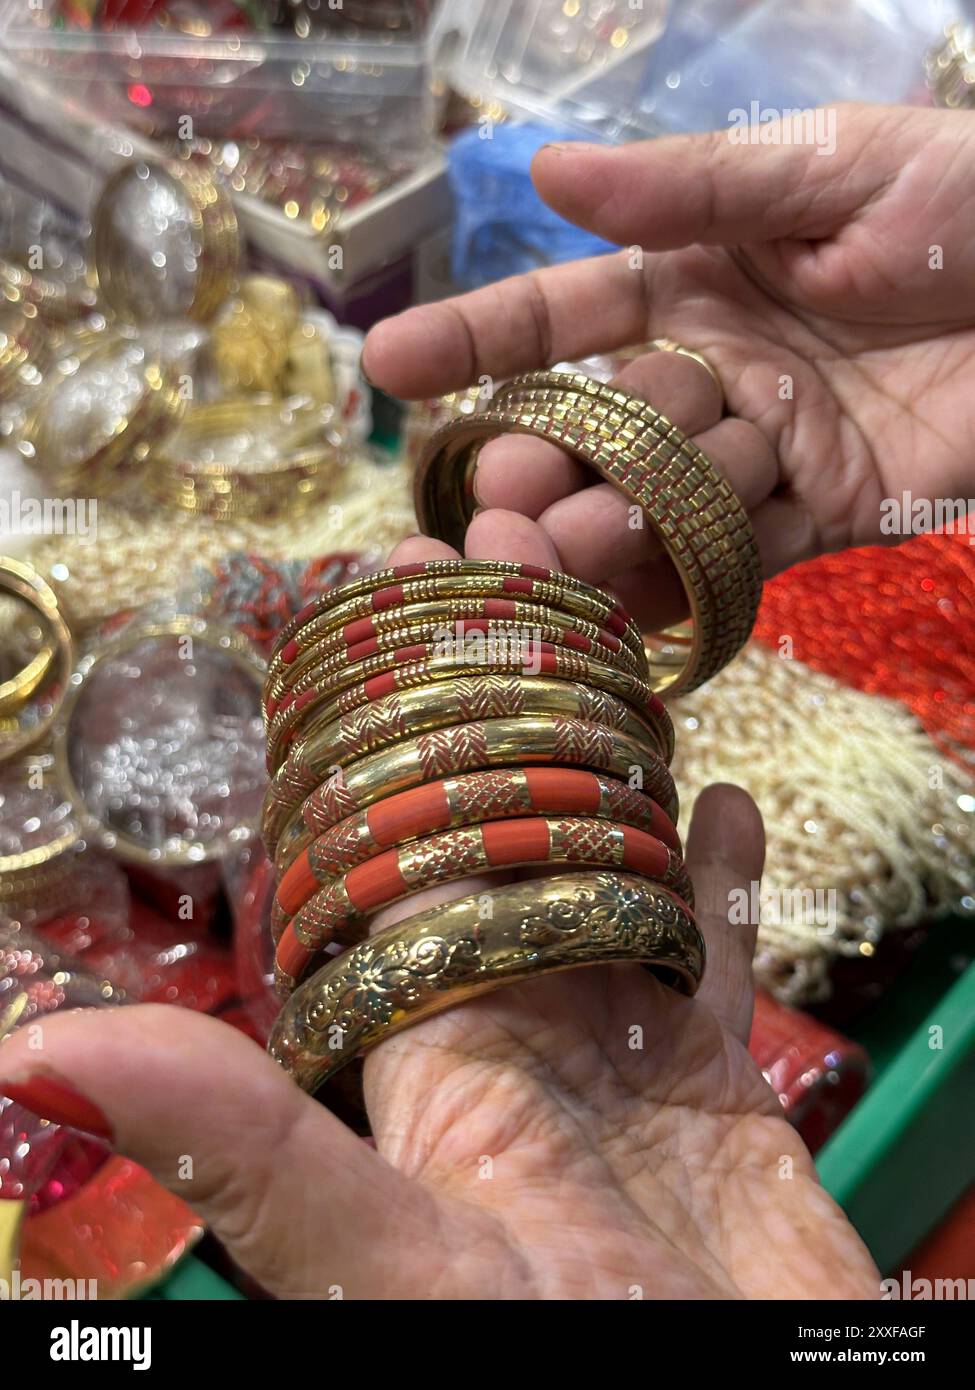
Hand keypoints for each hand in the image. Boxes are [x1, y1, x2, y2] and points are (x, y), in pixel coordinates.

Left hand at [0, 542, 880, 1300]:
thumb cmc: (554, 1363)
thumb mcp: (389, 1261)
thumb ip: (248, 1149)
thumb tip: (45, 1051)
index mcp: (425, 1043)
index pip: (388, 847)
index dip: (382, 720)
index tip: (379, 592)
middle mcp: (510, 1025)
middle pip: (503, 824)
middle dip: (502, 689)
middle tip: (502, 551)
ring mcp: (615, 1048)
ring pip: (608, 864)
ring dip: (609, 753)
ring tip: (608, 634)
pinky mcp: (714, 1083)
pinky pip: (714, 949)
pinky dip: (724, 877)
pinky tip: (721, 794)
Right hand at [363, 103, 974, 627]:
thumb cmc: (970, 200)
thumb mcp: (826, 168)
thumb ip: (689, 187)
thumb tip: (548, 168)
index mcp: (699, 278)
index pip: (564, 314)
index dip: (478, 339)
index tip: (388, 366)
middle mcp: (715, 371)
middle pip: (601, 427)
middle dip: (540, 463)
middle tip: (492, 498)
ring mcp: (764, 451)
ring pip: (658, 501)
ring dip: (599, 531)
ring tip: (544, 555)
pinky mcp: (825, 519)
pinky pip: (737, 557)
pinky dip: (676, 582)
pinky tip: (611, 605)